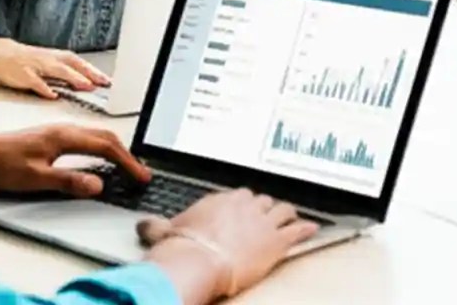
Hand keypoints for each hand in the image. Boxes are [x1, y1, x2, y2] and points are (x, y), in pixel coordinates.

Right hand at [0, 38, 108, 98]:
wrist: (1, 55)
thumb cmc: (29, 60)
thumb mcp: (50, 63)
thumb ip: (67, 73)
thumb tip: (88, 83)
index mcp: (57, 57)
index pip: (79, 62)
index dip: (94, 71)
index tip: (107, 80)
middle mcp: (50, 59)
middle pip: (73, 64)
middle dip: (89, 73)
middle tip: (102, 82)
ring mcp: (37, 66)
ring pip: (58, 70)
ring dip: (73, 78)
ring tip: (85, 86)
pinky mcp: (24, 75)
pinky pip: (36, 82)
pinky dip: (45, 88)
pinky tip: (53, 95)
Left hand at [0, 124, 149, 196]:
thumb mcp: (35, 178)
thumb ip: (68, 182)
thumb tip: (97, 185)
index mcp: (64, 136)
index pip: (106, 147)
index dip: (128, 162)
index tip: (141, 176)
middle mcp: (64, 129)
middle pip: (106, 137)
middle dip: (127, 155)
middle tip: (140, 173)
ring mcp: (58, 131)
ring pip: (97, 137)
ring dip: (115, 150)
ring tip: (127, 167)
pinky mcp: (52, 137)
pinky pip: (86, 139)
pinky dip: (101, 149)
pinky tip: (100, 159)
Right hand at [137, 189, 318, 303]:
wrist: (200, 261)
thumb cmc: (183, 248)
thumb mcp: (165, 231)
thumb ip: (158, 225)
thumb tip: (145, 225)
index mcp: (221, 200)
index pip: (239, 196)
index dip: (243, 205)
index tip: (243, 211)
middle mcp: (245, 205)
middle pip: (262, 200)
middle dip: (264, 208)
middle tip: (266, 216)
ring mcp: (263, 221)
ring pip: (282, 209)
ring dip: (287, 214)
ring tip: (291, 217)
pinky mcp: (276, 240)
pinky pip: (297, 230)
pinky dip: (305, 229)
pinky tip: (311, 228)